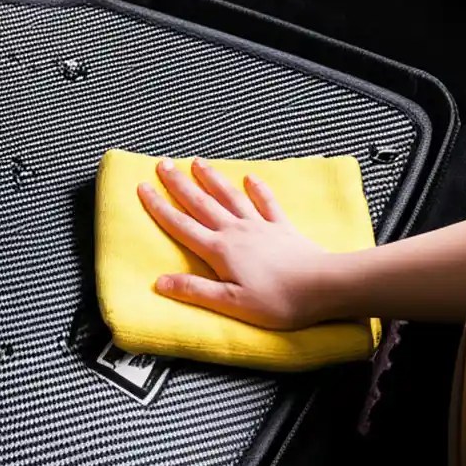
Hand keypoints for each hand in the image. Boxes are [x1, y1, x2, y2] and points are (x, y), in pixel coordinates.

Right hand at [137, 158, 340, 329]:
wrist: (323, 286)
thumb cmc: (278, 300)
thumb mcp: (231, 303)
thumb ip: (195, 290)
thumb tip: (160, 282)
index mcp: (219, 250)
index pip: (181, 225)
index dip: (159, 207)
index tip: (142, 187)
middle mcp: (236, 231)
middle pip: (201, 203)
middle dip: (179, 183)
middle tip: (163, 164)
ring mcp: (260, 226)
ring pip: (230, 197)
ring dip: (212, 179)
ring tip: (197, 162)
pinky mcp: (282, 228)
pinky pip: (267, 203)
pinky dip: (258, 189)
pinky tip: (251, 178)